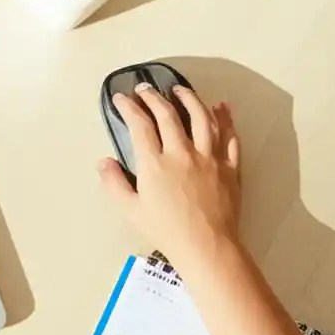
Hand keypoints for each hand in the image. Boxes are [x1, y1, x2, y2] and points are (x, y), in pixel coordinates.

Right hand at [98, 83, 242, 268]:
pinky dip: (226, 119)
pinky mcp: (229, 166)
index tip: (122, 98)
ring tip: (181, 89)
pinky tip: (221, 107)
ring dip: (190, 99)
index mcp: (155, 164)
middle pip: (168, 115)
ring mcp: (209, 158)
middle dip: (154, 97)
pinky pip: (230, 136)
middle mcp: (182, 153)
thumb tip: (104, 162)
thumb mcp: (130, 210)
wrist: (207, 246)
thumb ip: (114, 183)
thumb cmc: (166, 231)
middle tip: (146, 89)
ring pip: (202, 118)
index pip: (139, 125)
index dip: (129, 107)